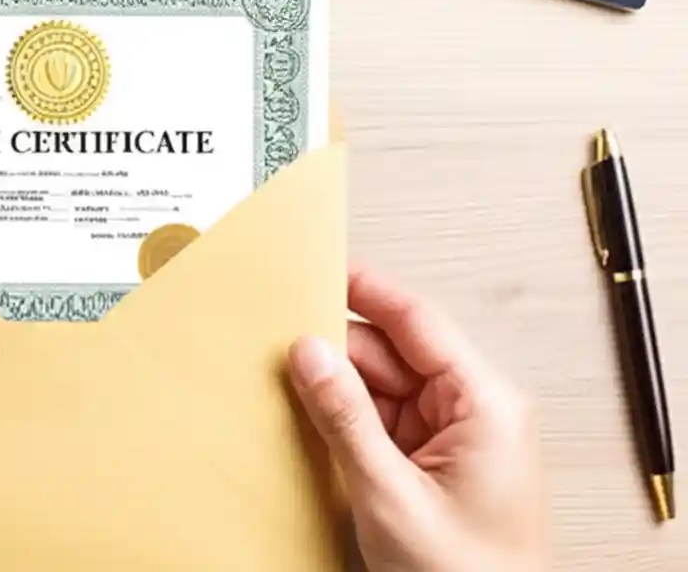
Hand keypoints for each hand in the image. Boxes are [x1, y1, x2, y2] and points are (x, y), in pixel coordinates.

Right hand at [288, 266, 549, 571]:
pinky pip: (383, 421)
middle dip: (337, 347)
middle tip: (279, 338)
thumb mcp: (390, 494)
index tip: (321, 269)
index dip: (365, 289)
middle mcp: (473, 409)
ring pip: (382, 388)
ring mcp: (453, 436)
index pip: (416, 320)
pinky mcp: (434, 462)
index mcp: (483, 402)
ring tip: (287, 384)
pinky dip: (348, 420)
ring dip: (338, 388)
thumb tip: (308, 353)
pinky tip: (313, 420)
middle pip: (392, 353)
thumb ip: (344, 417)